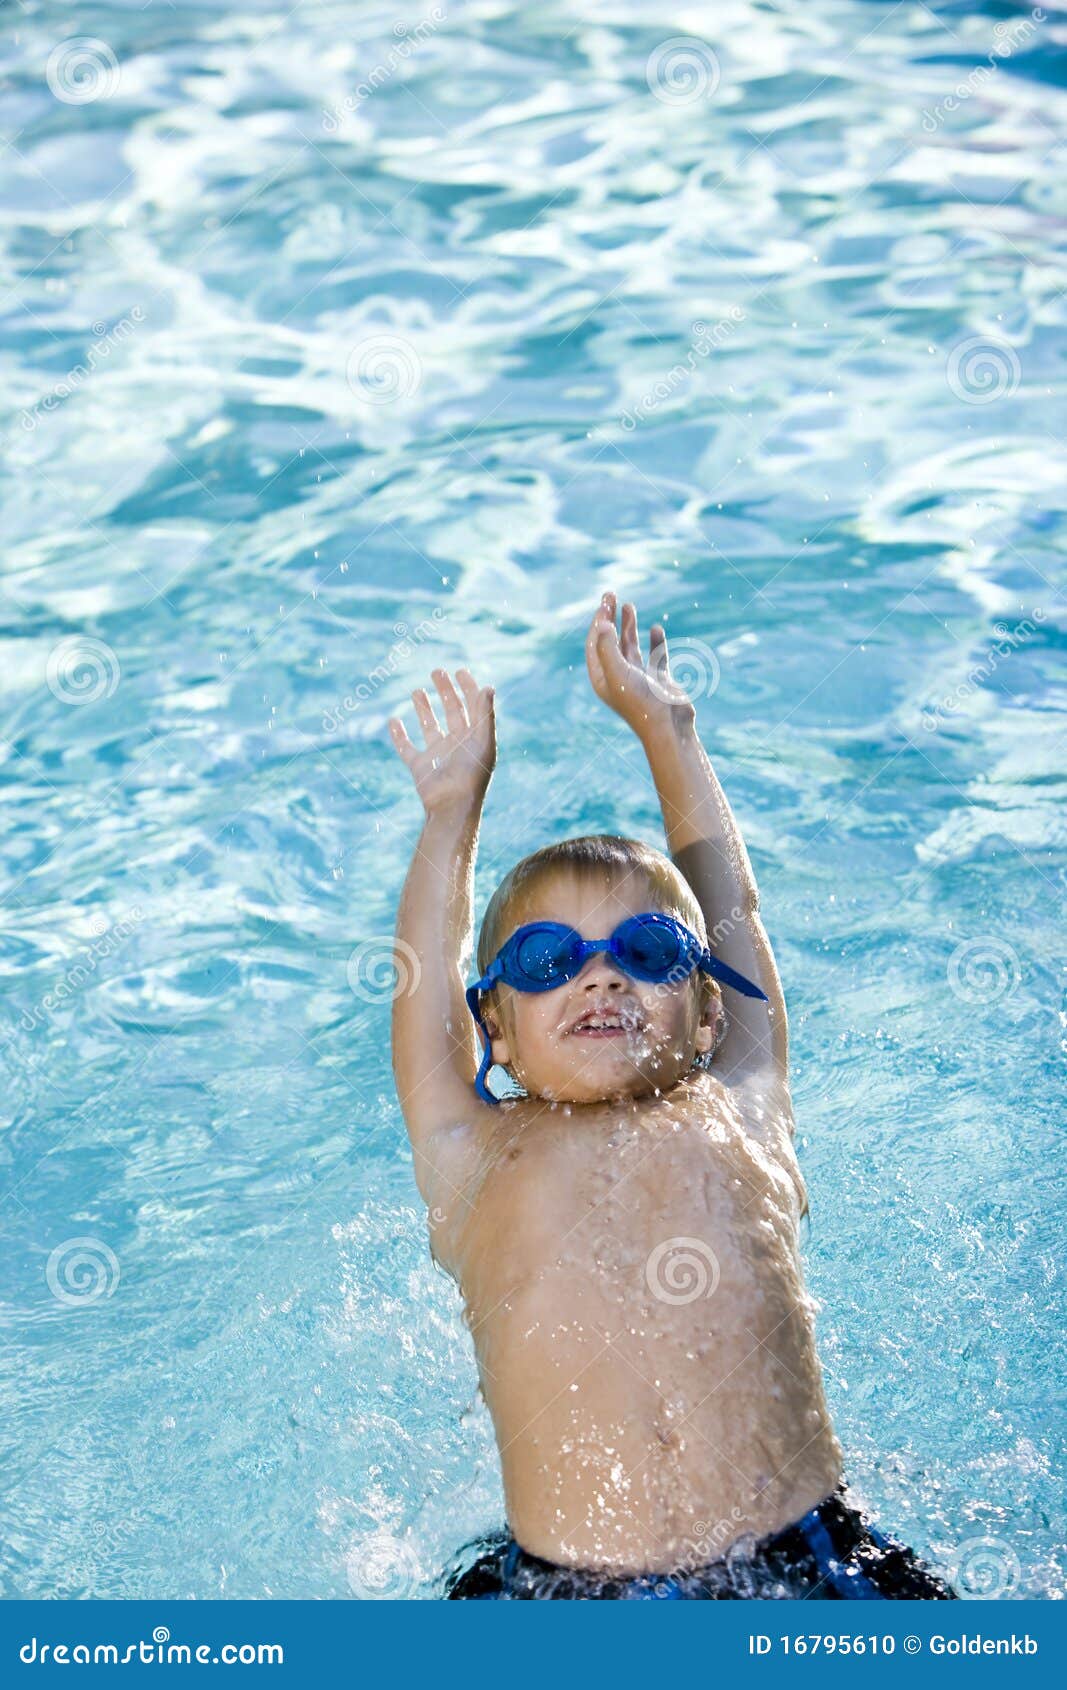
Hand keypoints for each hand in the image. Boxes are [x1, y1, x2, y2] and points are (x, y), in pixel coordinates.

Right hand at [388, 668, 495, 815]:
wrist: (452, 807)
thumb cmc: (471, 775)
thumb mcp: (482, 742)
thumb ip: (485, 714)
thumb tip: (488, 686)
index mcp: (475, 738)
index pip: (473, 707)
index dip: (468, 689)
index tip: (460, 671)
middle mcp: (458, 744)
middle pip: (452, 711)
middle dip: (445, 691)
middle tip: (436, 671)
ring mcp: (438, 755)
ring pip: (430, 726)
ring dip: (424, 708)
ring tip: (417, 691)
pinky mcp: (420, 766)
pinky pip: (407, 748)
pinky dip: (399, 736)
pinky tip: (393, 721)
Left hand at [585, 591, 694, 740]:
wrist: (669, 726)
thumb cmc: (640, 702)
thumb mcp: (618, 673)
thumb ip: (608, 648)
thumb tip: (604, 624)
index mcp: (603, 678)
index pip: (595, 644)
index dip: (598, 621)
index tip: (605, 602)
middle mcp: (619, 676)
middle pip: (610, 641)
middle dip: (610, 617)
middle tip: (611, 594)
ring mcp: (640, 677)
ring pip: (631, 645)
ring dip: (629, 625)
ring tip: (629, 605)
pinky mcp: (659, 679)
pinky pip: (655, 654)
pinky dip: (655, 641)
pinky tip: (655, 629)